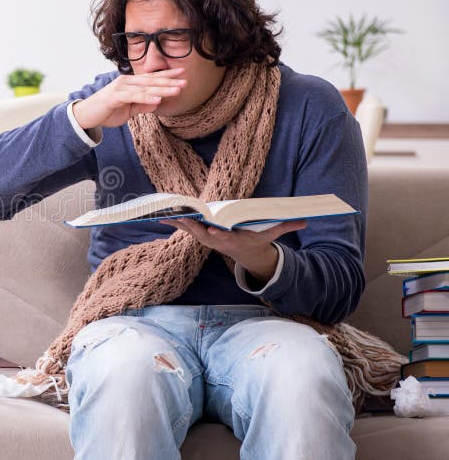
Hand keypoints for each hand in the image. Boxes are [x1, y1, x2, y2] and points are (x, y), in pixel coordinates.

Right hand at [72, 68, 186, 128]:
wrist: (86, 116)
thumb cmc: (106, 111)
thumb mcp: (129, 110)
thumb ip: (142, 106)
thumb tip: (157, 104)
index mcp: (131, 83)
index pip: (151, 78)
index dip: (167, 76)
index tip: (182, 74)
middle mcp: (126, 82)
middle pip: (152, 81)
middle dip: (170, 81)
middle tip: (186, 81)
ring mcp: (120, 88)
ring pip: (146, 88)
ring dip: (162, 89)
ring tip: (177, 90)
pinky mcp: (115, 96)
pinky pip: (134, 97)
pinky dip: (147, 98)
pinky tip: (158, 99)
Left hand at [159, 218, 306, 282]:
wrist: (247, 255)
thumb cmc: (258, 240)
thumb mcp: (272, 235)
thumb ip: (286, 226)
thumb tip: (306, 221)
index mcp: (233, 240)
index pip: (223, 237)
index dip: (216, 234)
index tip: (211, 229)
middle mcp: (217, 240)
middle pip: (201, 233)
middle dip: (191, 225)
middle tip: (179, 216)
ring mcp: (208, 239)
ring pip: (190, 230)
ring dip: (177, 222)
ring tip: (163, 213)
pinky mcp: (202, 234)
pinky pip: (186, 227)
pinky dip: (175, 221)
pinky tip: (161, 215)